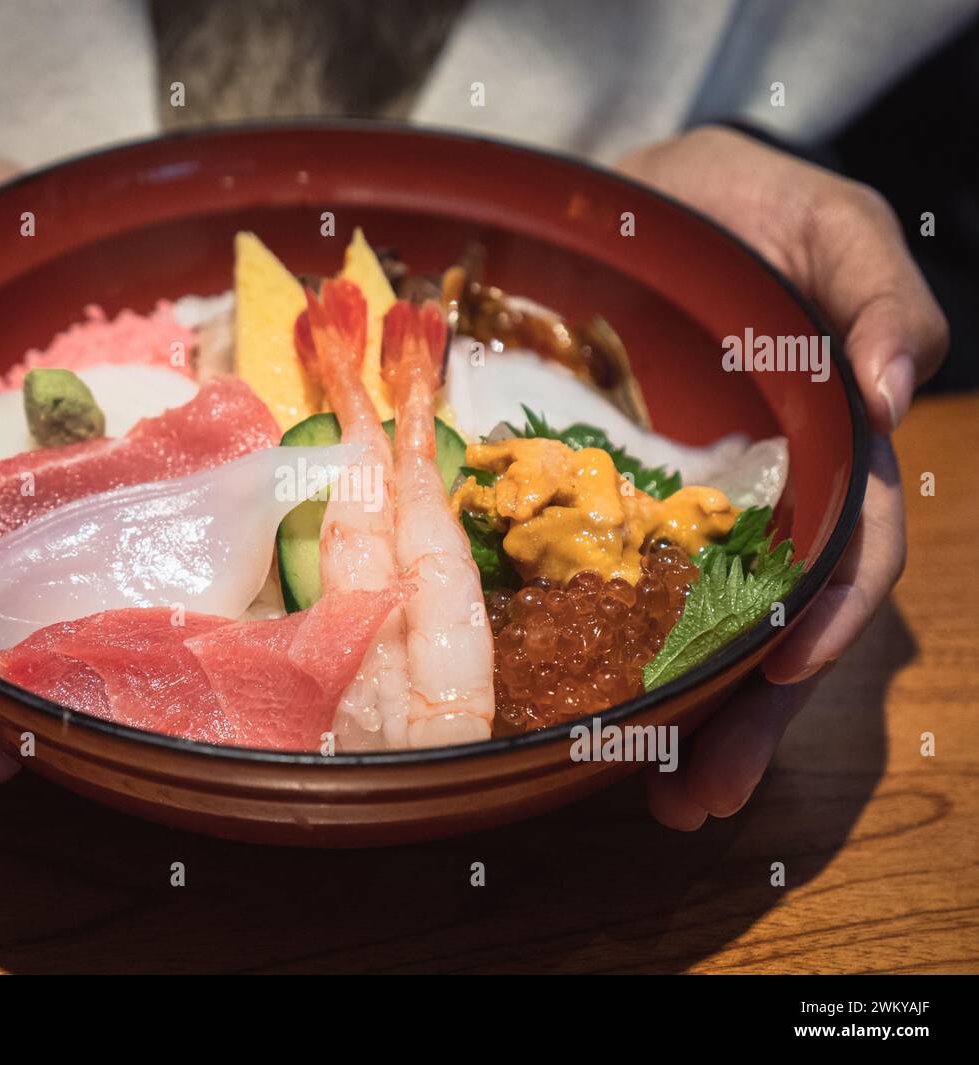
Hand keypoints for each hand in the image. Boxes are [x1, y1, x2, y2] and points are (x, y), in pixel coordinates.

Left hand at [617, 126, 947, 829]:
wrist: (626, 203)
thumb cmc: (735, 206)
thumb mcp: (821, 221)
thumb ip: (875, 286)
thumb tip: (903, 378)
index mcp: (830, 448)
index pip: (849, 548)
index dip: (828, 611)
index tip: (786, 669)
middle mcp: (767, 500)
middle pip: (778, 625)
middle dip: (753, 714)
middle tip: (701, 797)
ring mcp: (689, 515)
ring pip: (705, 634)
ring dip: (694, 723)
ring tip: (663, 801)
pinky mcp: (611, 512)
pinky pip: (619, 598)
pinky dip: (619, 663)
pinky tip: (598, 728)